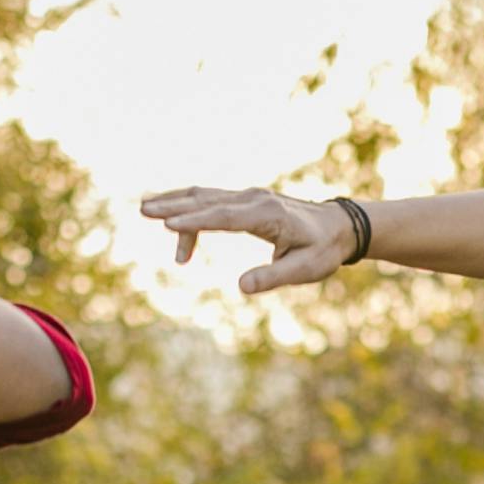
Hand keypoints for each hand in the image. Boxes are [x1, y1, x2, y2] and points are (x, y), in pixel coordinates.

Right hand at [137, 184, 351, 294]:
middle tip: (143, 211)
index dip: (194, 221)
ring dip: (177, 202)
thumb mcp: (305, 269)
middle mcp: (254, 200)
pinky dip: (190, 207)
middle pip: (207, 200)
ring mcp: (250, 197)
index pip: (223, 216)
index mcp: (267, 215)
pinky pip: (213, 201)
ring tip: (146, 208)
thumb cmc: (323, 250)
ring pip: (206, 196)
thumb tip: (241, 287)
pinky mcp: (247, 201)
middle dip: (174, 205)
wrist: (340, 227)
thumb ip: (273, 276)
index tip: (167, 223)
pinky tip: (174, 216)